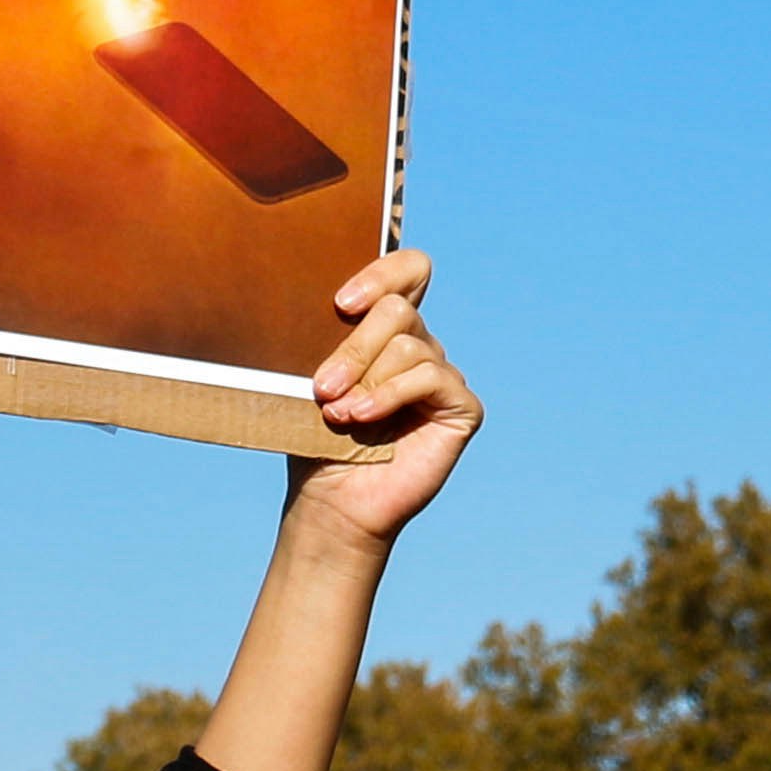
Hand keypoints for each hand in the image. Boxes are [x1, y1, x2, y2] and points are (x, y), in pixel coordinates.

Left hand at [284, 252, 477, 545]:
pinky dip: (391, 394)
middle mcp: (419, 346)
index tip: (341, 303)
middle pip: (398, 309)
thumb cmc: (314, 438)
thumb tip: (329, 311)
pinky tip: (362, 416)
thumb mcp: (310, 380)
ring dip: (366, 378)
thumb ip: (326, 342)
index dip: (382, 273)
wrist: (331, 500)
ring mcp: (442, 376)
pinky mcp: (461, 408)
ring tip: (337, 413)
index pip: (409, 270)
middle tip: (322, 386)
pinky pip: (431, 377)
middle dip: (355, 346)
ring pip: (410, 345)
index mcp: (386, 330)